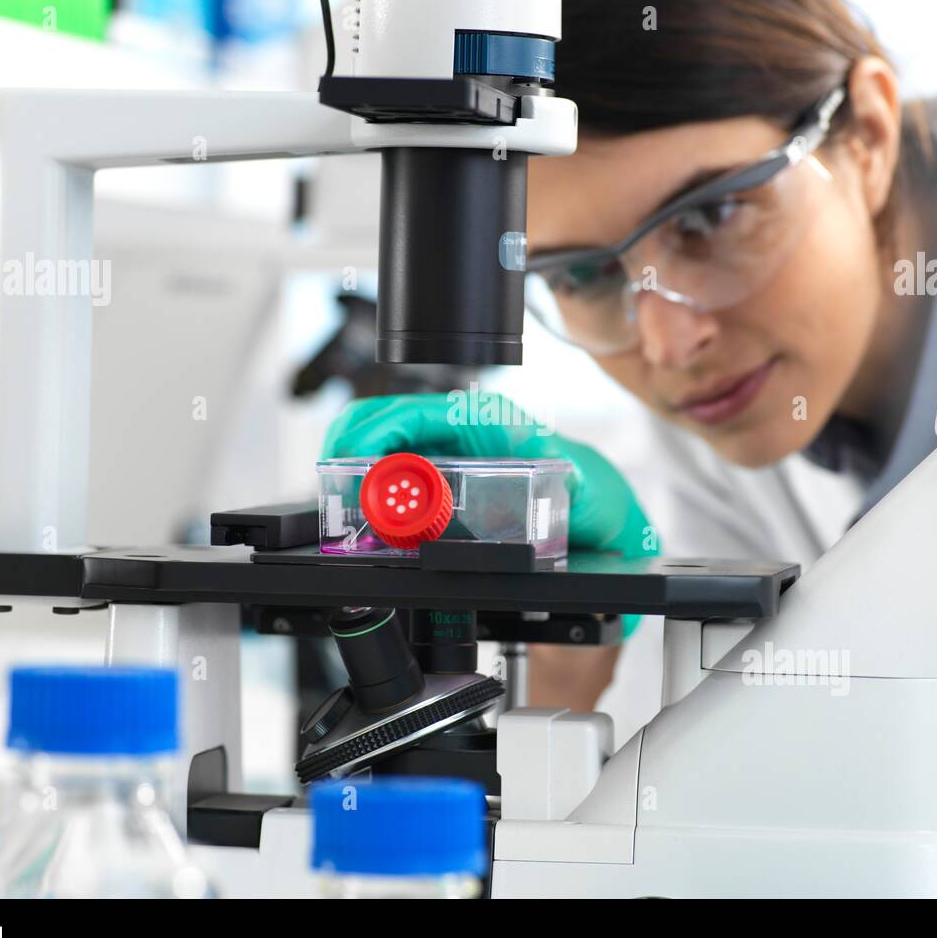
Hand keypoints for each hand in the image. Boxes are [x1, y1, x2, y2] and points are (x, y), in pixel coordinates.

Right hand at [321, 392, 658, 558]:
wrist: (602, 526)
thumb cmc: (593, 497)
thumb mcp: (583, 488)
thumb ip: (569, 481)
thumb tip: (554, 475)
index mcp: (488, 423)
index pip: (416, 411)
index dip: (377, 431)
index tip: (353, 459)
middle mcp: (462, 435)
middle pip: (386, 425)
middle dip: (351, 448)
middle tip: (333, 487)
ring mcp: (449, 461)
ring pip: (384, 453)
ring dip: (357, 475)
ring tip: (347, 508)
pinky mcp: (444, 488)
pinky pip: (396, 484)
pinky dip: (375, 500)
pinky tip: (371, 523)